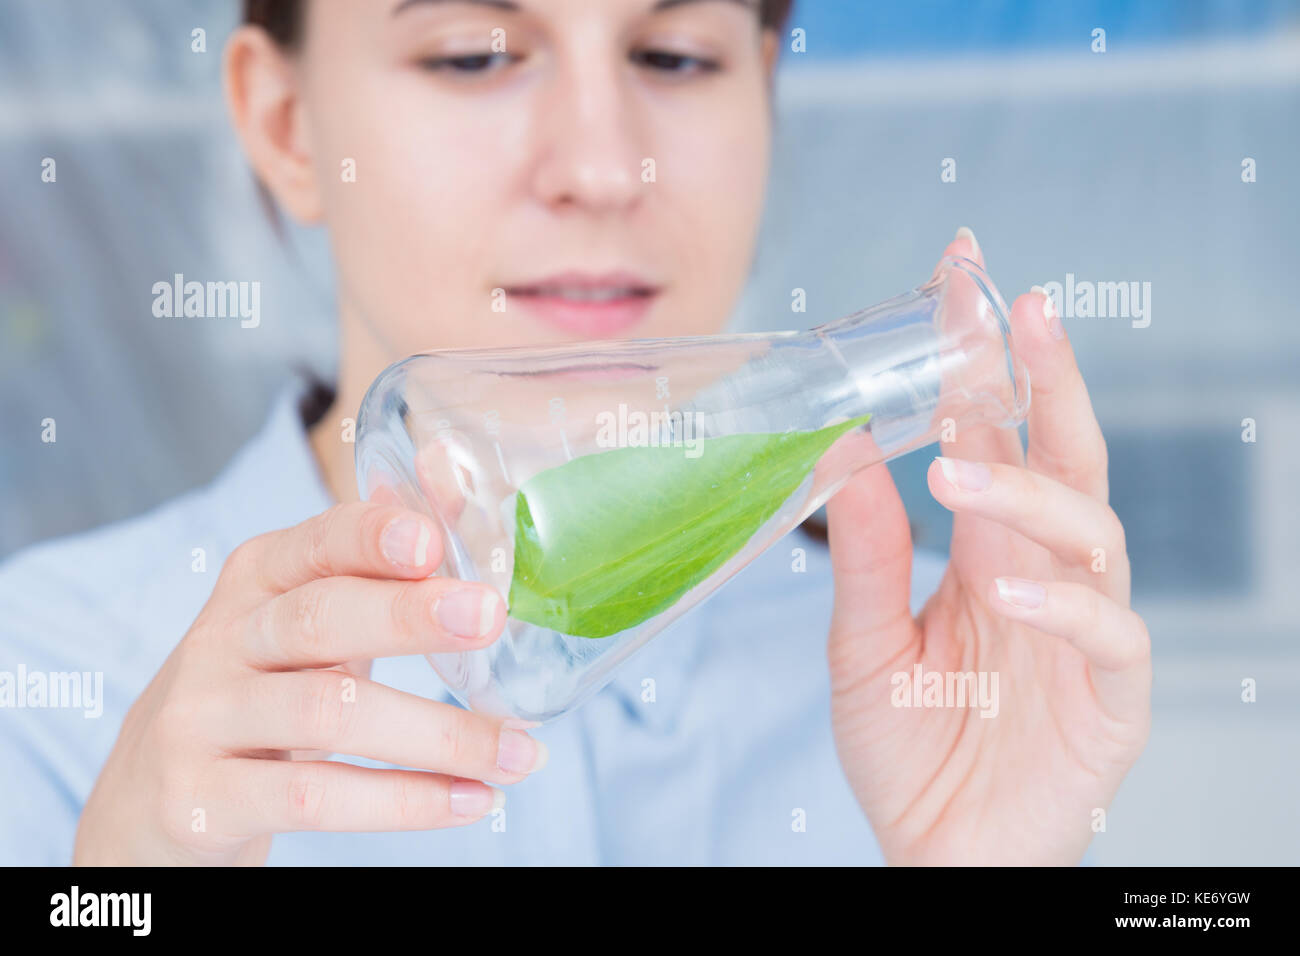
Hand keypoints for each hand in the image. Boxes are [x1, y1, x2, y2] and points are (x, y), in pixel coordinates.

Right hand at [74, 502, 545, 864]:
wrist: (155, 795)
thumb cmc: (261, 688)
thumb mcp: (304, 622)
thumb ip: (374, 567)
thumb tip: (455, 487)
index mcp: (256, 581)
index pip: (313, 542)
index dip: (370, 537)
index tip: (432, 541)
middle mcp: (221, 641)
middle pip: (317, 617)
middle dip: (408, 614)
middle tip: (491, 618)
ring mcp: (201, 721)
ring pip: (326, 714)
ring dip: (439, 735)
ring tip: (519, 753)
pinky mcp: (203, 800)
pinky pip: (314, 797)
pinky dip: (403, 801)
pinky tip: (470, 799)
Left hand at [824, 230, 1150, 864]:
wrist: (937, 853)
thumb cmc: (908, 747)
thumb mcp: (861, 643)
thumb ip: (861, 554)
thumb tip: (841, 450)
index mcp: (985, 547)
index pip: (994, 433)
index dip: (981, 358)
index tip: (959, 276)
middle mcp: (1040, 569)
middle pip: (1063, 452)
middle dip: (1047, 375)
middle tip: (1020, 305)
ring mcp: (1082, 626)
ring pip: (1090, 526)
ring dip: (1029, 487)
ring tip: (959, 463)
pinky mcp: (1110, 695)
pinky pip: (1109, 631)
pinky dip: (1066, 600)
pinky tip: (1011, 586)